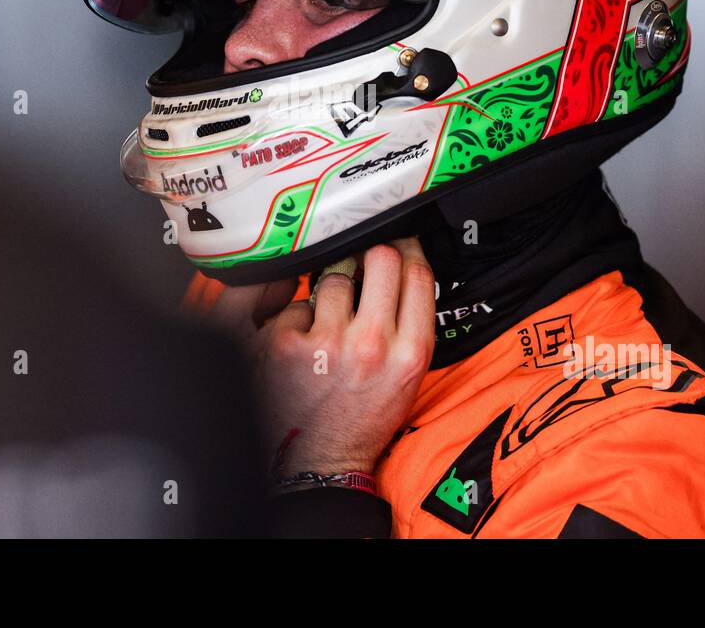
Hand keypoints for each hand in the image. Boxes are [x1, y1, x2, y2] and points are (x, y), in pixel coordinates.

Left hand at [208, 238, 435, 477]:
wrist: (322, 461)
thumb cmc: (366, 416)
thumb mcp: (407, 377)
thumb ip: (409, 324)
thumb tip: (401, 265)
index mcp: (409, 353)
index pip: (418, 274)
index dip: (408, 249)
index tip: (399, 244)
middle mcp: (372, 345)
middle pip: (380, 259)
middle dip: (372, 257)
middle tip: (364, 269)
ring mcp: (327, 344)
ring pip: (334, 279)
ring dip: (332, 296)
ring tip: (330, 327)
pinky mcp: (286, 346)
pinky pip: (295, 305)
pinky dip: (297, 322)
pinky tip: (303, 348)